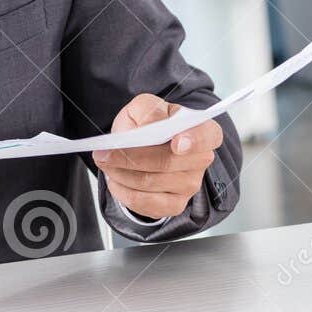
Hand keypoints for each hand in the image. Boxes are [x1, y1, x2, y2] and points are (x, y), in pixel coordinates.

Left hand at [93, 94, 221, 220]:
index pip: (207, 136)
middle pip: (167, 162)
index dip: (194, 140)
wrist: (144, 146)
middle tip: (104, 153)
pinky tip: (115, 178)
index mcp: (203, 130)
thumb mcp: (145, 107)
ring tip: (105, 162)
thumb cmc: (149, 124)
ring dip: (120, 173)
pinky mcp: (174, 205)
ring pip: (149, 182)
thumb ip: (148, 110)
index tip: (177, 144)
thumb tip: (147, 125)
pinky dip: (122, 190)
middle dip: (130, 157)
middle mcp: (201, 160)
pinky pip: (144, 202)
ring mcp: (190, 186)